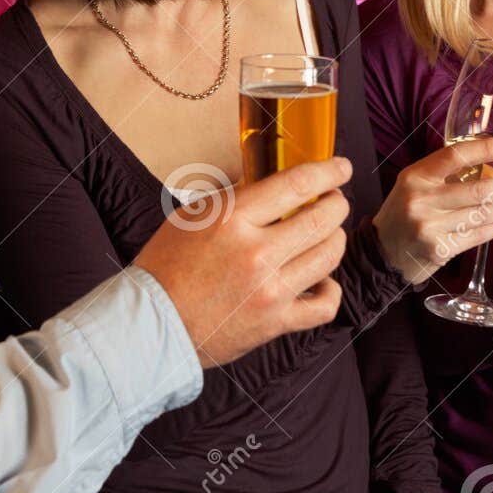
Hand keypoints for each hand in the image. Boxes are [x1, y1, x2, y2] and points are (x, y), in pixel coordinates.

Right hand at [135, 157, 353, 367]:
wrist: (152, 324)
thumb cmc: (167, 266)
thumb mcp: (194, 216)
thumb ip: (236, 197)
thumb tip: (274, 183)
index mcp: (233, 219)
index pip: (297, 185)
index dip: (329, 172)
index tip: (341, 168)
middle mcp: (257, 253)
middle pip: (322, 219)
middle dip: (337, 204)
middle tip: (335, 201)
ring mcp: (270, 290)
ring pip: (329, 256)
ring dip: (335, 239)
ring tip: (327, 235)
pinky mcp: (276, 323)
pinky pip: (324, 305)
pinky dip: (331, 289)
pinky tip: (321, 280)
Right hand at [373, 137, 492, 286]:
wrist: (380, 254)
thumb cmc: (404, 212)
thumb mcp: (414, 184)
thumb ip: (444, 173)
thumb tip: (489, 161)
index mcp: (416, 176)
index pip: (456, 155)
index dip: (487, 149)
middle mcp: (422, 200)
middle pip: (478, 190)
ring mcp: (430, 227)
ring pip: (482, 215)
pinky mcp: (439, 250)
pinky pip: (477, 237)